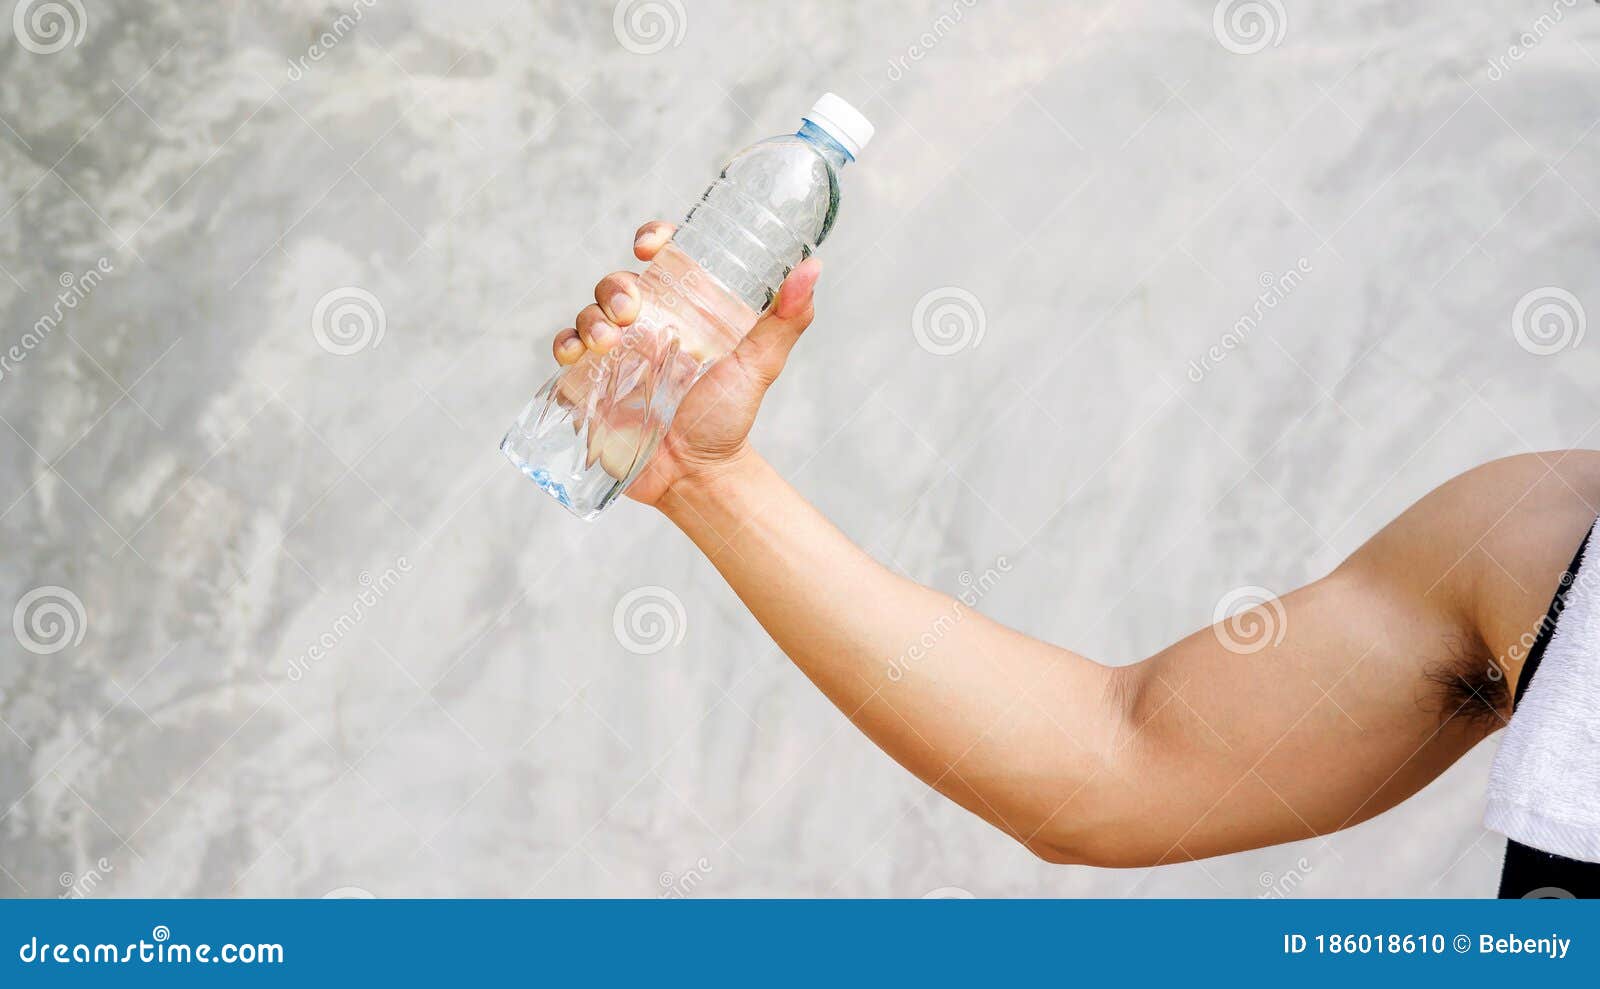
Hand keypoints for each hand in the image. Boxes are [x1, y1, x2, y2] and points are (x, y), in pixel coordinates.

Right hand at [551, 220, 820, 507]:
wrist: (699, 474)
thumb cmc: (728, 414)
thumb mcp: (760, 364)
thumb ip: (787, 319)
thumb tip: (812, 267)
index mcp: (681, 307)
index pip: (662, 257)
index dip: (653, 239)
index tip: (651, 245)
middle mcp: (643, 323)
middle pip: (618, 283)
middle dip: (616, 286)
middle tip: (631, 308)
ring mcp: (613, 352)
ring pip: (589, 314)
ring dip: (591, 317)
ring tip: (607, 340)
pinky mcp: (589, 383)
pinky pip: (566, 354)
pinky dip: (564, 347)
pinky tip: (575, 355)